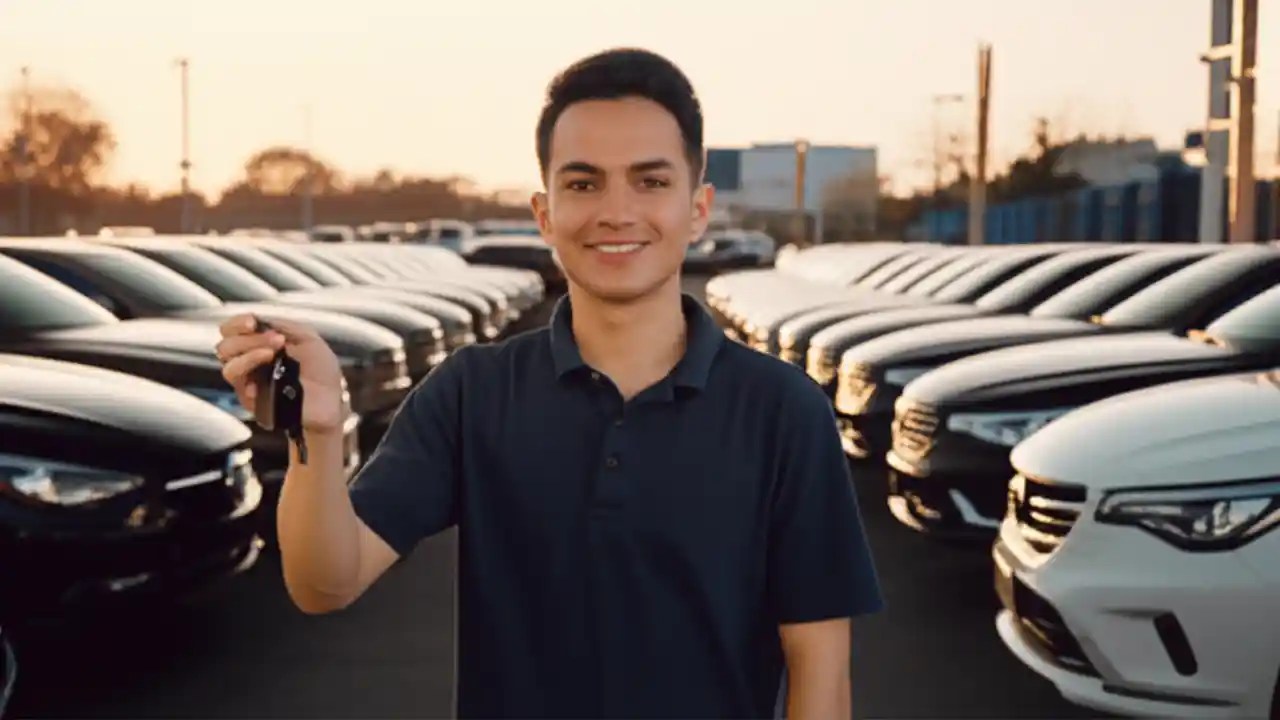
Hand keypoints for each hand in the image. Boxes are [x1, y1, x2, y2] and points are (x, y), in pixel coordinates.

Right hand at [216, 314, 346, 434]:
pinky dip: (251, 371)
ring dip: (249, 353)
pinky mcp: (251, 400)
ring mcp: (248, 381)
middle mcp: (249, 361)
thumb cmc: (321, 370)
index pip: (232, 330)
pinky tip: (270, 371)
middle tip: (277, 340)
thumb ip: (284, 326)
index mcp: (259, 343)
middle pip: (226, 346)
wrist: (331, 399)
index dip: (237, 323)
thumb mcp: (307, 338)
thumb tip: (259, 321)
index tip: (252, 322)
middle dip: (250, 338)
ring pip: (229, 365)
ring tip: (272, 352)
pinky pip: (239, 384)